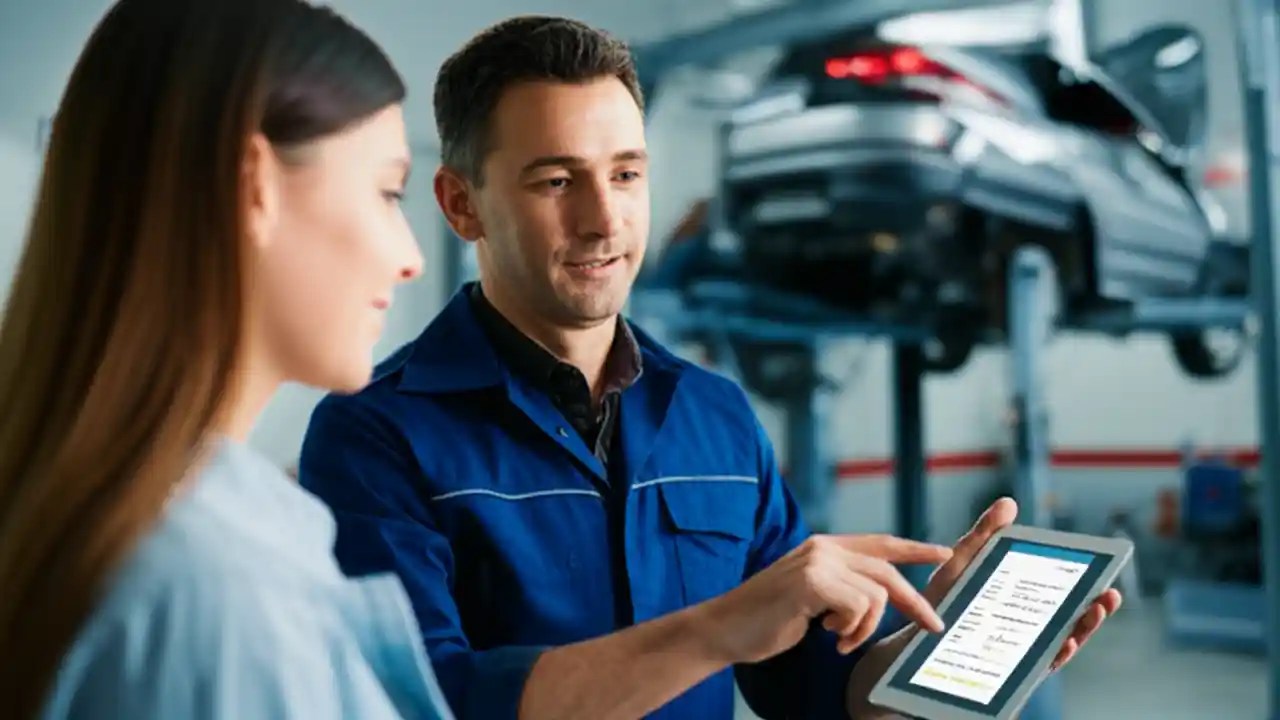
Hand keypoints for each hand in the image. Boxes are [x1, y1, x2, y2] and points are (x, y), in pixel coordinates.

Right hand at [697, 534, 951, 664]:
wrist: (725, 627)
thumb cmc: (765, 618)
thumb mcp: (810, 596)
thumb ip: (839, 587)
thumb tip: (877, 598)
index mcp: (824, 547)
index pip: (880, 543)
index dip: (915, 548)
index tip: (944, 554)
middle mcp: (823, 548)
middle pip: (887, 572)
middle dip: (916, 602)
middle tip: (934, 626)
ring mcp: (817, 561)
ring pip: (876, 595)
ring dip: (864, 628)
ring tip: (840, 639)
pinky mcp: (812, 581)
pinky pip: (859, 608)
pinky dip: (851, 631)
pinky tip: (827, 637)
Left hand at [846, 499, 1122, 719]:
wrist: (912, 641)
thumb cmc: (942, 601)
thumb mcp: (962, 563)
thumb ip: (984, 535)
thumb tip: (1008, 502)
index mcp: (1025, 604)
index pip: (1065, 598)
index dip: (1089, 590)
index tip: (1106, 577)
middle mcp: (1029, 631)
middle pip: (1070, 622)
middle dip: (1093, 610)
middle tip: (1108, 595)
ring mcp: (1020, 653)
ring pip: (1059, 645)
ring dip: (1081, 631)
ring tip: (1093, 613)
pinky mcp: (1007, 674)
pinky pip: (1034, 667)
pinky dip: (1052, 655)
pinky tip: (1063, 642)